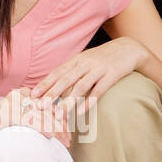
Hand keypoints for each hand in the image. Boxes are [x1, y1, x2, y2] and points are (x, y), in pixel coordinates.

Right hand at [0, 87, 72, 149]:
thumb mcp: (19, 120)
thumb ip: (34, 119)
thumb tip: (55, 129)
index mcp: (25, 94)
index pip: (48, 105)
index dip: (60, 119)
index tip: (68, 132)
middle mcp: (21, 95)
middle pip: (47, 110)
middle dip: (60, 126)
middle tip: (69, 140)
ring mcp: (15, 103)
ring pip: (42, 116)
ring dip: (55, 130)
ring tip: (64, 142)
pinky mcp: (10, 112)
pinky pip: (31, 121)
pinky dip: (43, 129)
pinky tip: (51, 137)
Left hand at [28, 39, 146, 110]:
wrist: (128, 48)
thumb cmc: (103, 58)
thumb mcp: (86, 61)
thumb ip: (72, 71)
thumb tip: (54, 86)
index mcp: (76, 60)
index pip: (57, 73)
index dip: (45, 84)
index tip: (33, 95)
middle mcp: (85, 64)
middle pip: (66, 79)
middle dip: (52, 93)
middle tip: (41, 106)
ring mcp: (98, 69)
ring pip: (81, 86)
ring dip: (69, 101)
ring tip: (59, 113)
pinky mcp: (112, 75)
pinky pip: (99, 90)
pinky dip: (90, 101)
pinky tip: (82, 111)